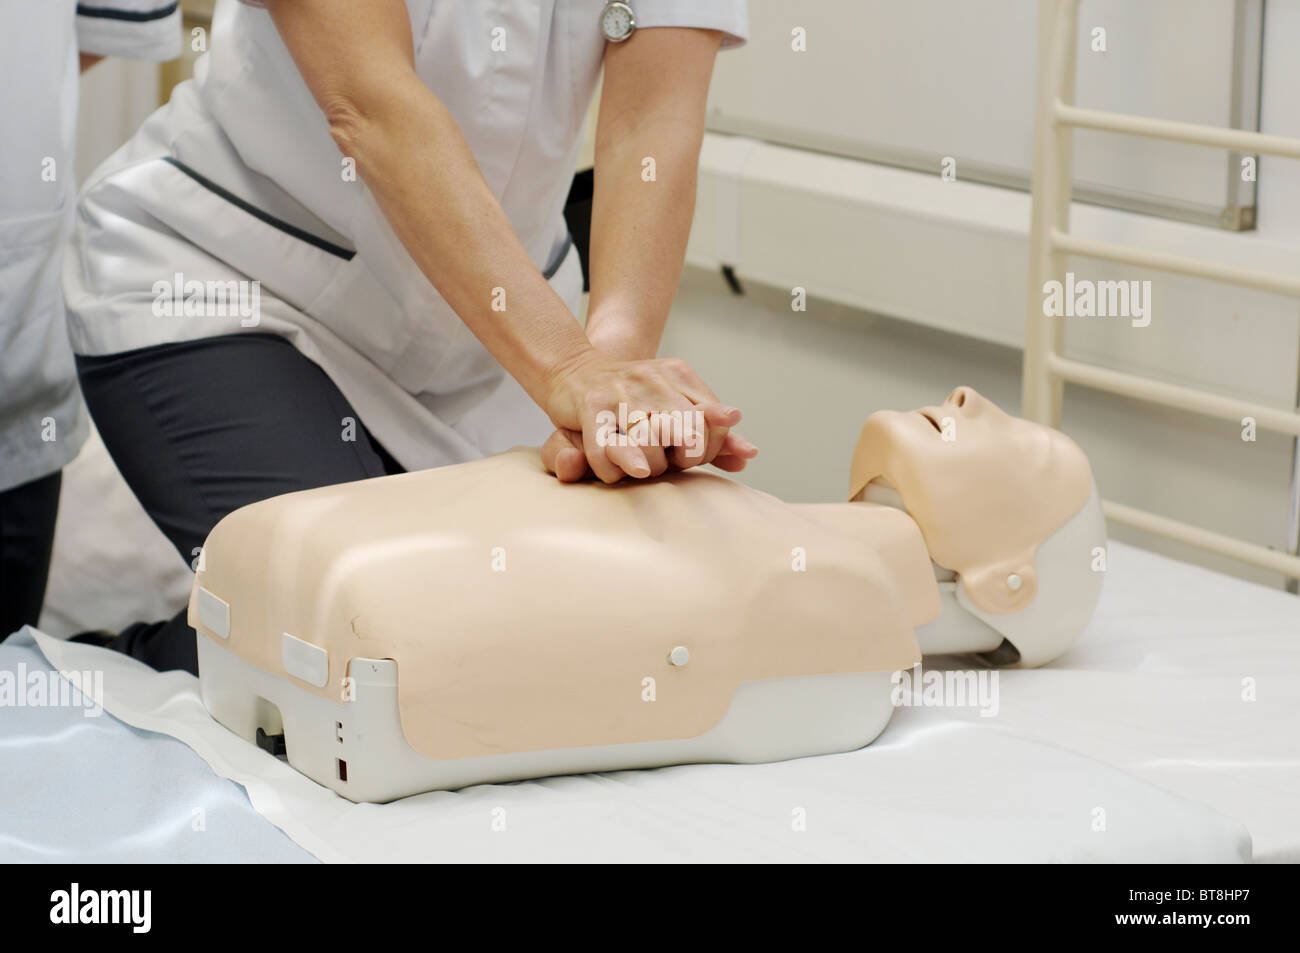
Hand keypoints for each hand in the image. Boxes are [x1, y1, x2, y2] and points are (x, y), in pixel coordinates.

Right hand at [542, 350, 757, 482]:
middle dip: (682, 460)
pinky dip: (614, 470)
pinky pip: (610, 451)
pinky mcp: (592, 406)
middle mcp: (653, 380)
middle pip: (688, 437)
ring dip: (649, 468)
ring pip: (652, 446)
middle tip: (669, 463)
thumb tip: (750, 454)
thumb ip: (714, 433)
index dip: (709, 449)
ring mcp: (622, 391)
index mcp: (679, 375)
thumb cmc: (631, 398)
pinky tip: (616, 472)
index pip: (715, 422)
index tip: (690, 454)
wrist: (574, 369)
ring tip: (642, 467)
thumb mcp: (676, 404)